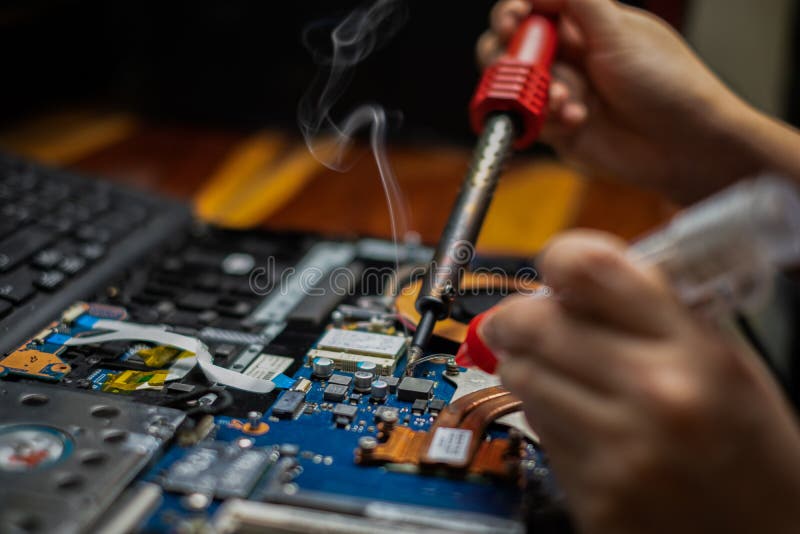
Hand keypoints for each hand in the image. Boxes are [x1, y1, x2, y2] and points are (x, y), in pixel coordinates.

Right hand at [477, 0, 798, 201]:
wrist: (686, 145)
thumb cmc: (668, 83)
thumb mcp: (619, 32)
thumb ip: (576, 1)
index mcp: (584, 25)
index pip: (530, 9)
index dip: (511, 14)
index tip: (511, 23)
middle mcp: (569, 57)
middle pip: (510, 48)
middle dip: (510, 58)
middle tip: (524, 68)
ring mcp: (563, 93)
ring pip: (517, 88)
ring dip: (535, 95)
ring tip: (565, 102)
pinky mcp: (560, 130)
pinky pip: (533, 122)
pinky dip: (548, 121)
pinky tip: (578, 120)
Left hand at [480, 230, 799, 533]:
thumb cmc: (749, 447)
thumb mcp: (725, 361)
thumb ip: (653, 313)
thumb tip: (573, 279)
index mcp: (696, 352)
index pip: (591, 269)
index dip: (558, 259)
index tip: (552, 271)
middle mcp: (655, 397)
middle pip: (534, 324)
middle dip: (512, 319)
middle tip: (509, 322)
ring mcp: (620, 452)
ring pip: (522, 376)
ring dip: (526, 369)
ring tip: (555, 376)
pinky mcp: (594, 497)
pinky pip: (538, 432)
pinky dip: (546, 419)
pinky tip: (581, 425)